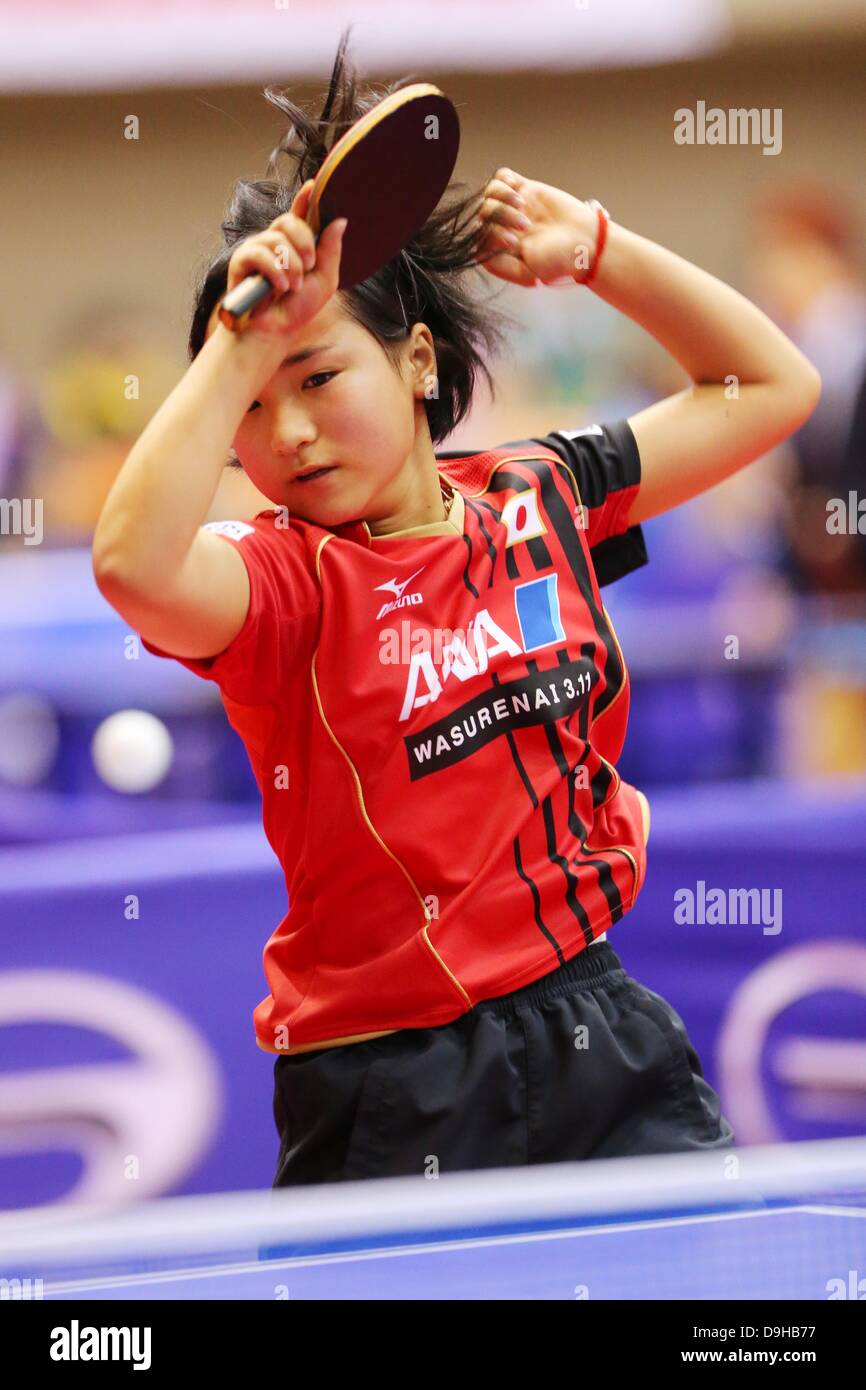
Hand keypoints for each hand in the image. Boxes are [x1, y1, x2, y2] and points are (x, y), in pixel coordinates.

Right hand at [224, 180, 346, 337]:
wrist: (273, 333)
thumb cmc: (296, 311)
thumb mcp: (324, 280)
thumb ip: (331, 251)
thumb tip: (340, 220)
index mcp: (294, 246)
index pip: (299, 215)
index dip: (305, 199)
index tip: (314, 185)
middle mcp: (274, 243)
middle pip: (287, 220)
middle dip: (303, 241)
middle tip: (309, 264)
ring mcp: (256, 250)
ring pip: (276, 238)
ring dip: (291, 265)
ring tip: (293, 287)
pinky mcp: (241, 261)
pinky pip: (259, 253)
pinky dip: (274, 271)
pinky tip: (279, 288)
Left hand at [476, 167, 599, 287]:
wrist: (586, 241)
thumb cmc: (558, 261)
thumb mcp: (526, 274)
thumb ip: (499, 266)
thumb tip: (476, 251)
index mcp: (499, 248)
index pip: (477, 235)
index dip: (489, 235)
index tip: (512, 241)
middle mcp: (503, 226)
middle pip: (482, 212)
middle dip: (500, 217)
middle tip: (526, 226)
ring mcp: (513, 207)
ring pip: (489, 192)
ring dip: (502, 197)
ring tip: (523, 206)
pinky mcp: (526, 190)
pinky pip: (502, 177)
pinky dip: (505, 180)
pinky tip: (519, 188)